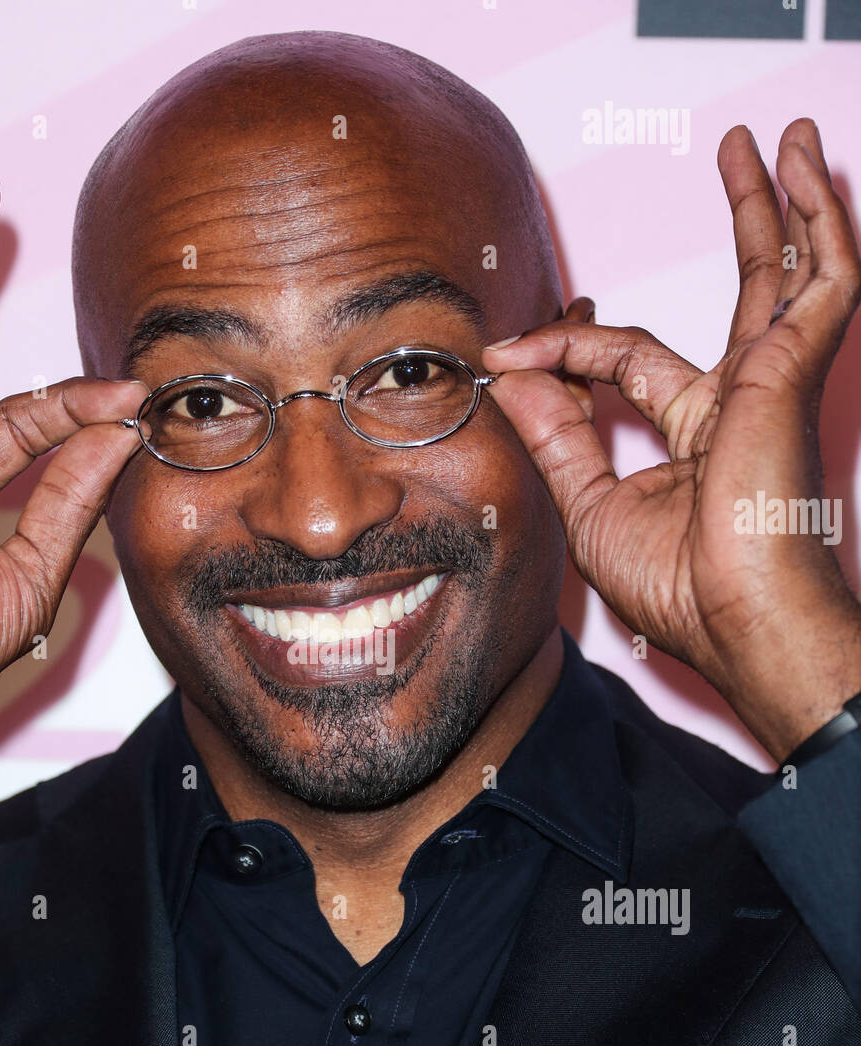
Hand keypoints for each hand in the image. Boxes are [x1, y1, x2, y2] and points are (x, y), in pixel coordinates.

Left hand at [482, 120, 860, 760]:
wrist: (735, 620)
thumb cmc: (679, 588)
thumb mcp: (589, 506)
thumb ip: (555, 435)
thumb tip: (510, 375)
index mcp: (696, 432)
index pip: (626, 359)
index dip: (565, 344)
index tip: (508, 349)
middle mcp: (741, 398)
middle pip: (737, 291)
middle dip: (733, 226)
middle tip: (729, 158)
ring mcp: (771, 381)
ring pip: (782, 272)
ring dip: (777, 203)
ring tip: (771, 141)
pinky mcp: (794, 369)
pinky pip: (820, 281)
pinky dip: (816, 225)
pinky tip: (803, 172)